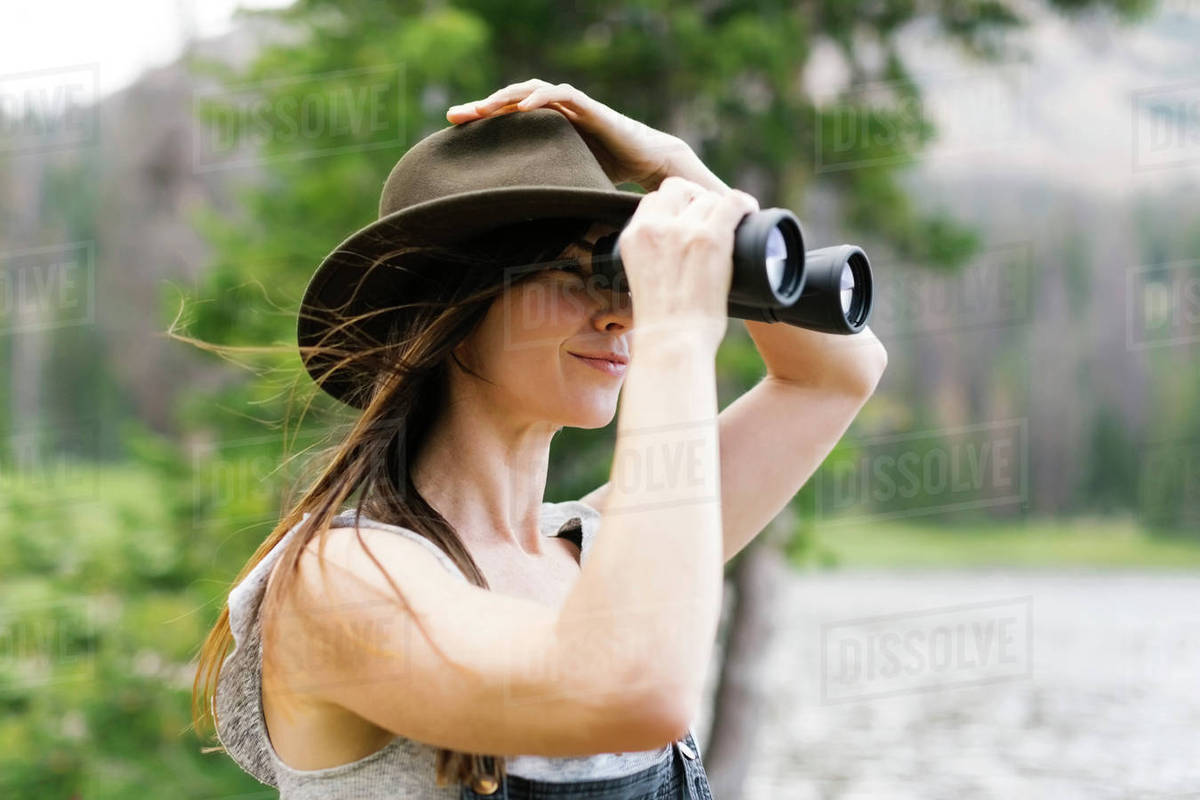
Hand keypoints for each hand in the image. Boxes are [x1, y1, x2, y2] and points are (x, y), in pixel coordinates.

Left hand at [446, 79, 689, 189]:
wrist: (648, 163)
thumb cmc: (609, 175)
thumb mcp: (566, 183)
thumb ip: (543, 190)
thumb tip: (514, 224)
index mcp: (545, 127)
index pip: (506, 118)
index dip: (480, 122)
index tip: (452, 131)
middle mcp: (554, 112)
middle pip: (510, 101)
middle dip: (481, 107)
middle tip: (454, 117)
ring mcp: (571, 106)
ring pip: (530, 91)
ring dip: (504, 98)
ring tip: (482, 109)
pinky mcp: (589, 107)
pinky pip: (560, 95)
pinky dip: (539, 98)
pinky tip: (520, 109)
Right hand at [617, 176, 758, 346]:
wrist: (672, 342)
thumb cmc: (663, 323)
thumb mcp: (641, 279)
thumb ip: (652, 257)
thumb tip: (675, 251)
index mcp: (634, 237)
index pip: (654, 200)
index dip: (675, 205)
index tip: (689, 217)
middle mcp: (655, 228)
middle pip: (680, 189)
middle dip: (696, 199)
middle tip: (711, 218)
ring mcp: (683, 231)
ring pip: (708, 199)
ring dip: (720, 210)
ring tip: (732, 226)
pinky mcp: (711, 239)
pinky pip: (732, 202)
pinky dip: (743, 204)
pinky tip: (749, 210)